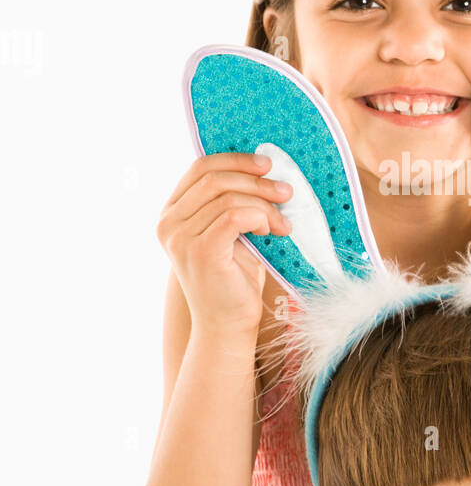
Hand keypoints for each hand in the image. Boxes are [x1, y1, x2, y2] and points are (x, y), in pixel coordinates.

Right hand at [156, 152, 293, 335]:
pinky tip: (272, 231)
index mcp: (172, 213)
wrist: (228, 325)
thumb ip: (232, 202)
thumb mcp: (230, 232)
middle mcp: (168, 223)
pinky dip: (260, 217)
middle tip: (286, 191)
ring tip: (284, 222)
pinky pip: (235, 216)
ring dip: (264, 205)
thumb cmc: (234, 279)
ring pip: (229, 197)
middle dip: (256, 181)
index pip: (200, 168)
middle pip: (215, 179)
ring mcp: (180, 238)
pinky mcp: (201, 252)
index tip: (266, 165)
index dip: (236, 160)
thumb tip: (263, 169)